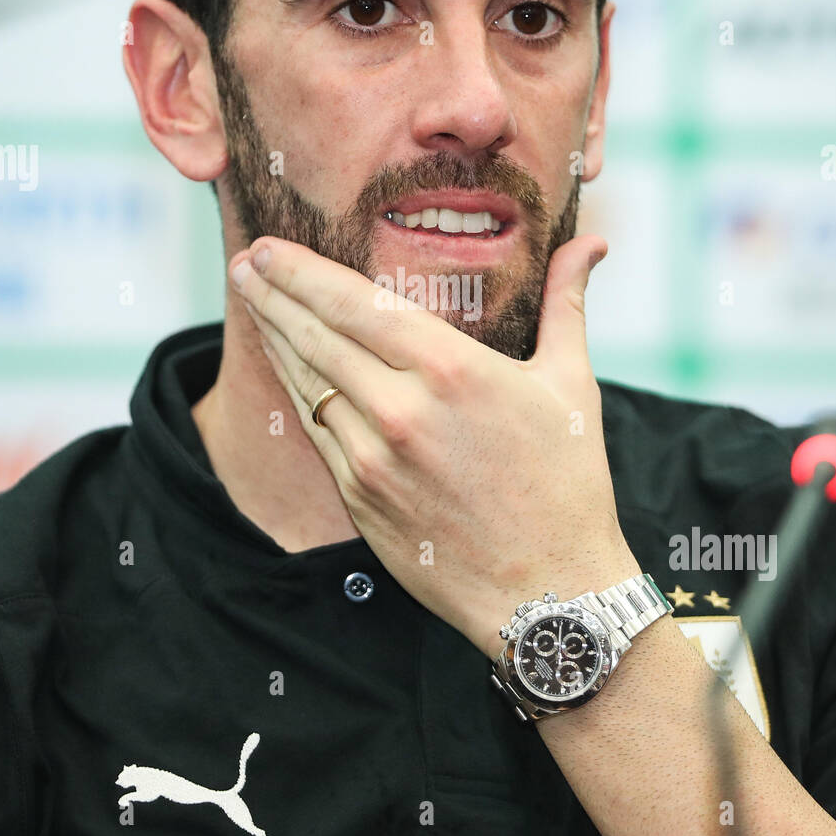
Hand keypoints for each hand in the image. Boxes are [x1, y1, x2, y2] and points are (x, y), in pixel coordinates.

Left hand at [230, 234, 639, 658]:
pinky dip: (296, 394)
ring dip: (275, 340)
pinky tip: (286, 371)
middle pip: (315, 336)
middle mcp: (400, 409)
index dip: (301, 271)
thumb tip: (591, 242)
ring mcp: (371, 458)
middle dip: (272, 294)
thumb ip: (566, 304)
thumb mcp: (571, 385)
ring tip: (254, 305)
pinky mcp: (359, 498)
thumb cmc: (567, 484)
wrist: (549, 592)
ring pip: (305, 383)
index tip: (268, 248)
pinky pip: (315, 431)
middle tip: (244, 264)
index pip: (353, 302)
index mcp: (450, 369)